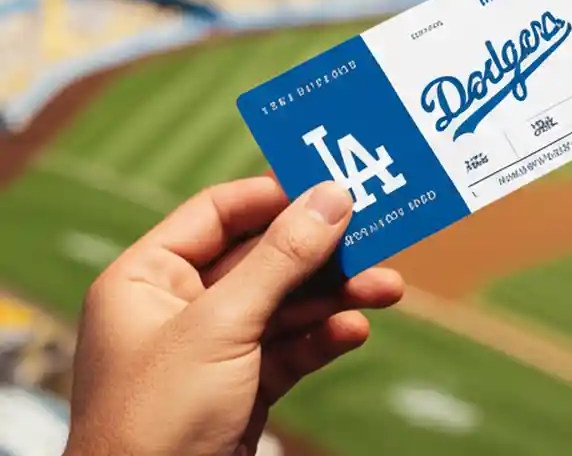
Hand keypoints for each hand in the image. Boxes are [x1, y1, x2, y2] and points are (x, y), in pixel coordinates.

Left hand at [65, 177, 404, 455]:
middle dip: (322, 253)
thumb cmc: (153, 422)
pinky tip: (354, 330)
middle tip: (376, 236)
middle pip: (263, 259)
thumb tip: (331, 197)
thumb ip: (281, 259)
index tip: (333, 186)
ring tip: (386, 287)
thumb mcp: (222, 326)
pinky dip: (325, 338)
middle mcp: (177, 308)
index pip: (218, 214)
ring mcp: (212, 350)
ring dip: (336, 296)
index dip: (276, 197)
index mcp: (146, 279)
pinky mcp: (242, 388)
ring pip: (286, 305)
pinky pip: (292, 348)